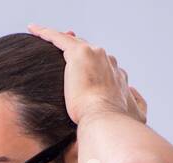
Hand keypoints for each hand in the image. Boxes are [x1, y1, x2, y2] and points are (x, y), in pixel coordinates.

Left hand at [27, 24, 146, 124]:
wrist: (106, 121)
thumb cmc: (118, 123)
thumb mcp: (137, 114)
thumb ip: (138, 102)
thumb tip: (134, 93)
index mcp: (118, 74)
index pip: (102, 65)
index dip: (90, 64)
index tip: (80, 68)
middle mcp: (108, 60)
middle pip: (87, 50)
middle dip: (75, 49)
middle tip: (60, 47)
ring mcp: (94, 55)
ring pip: (72, 42)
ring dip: (58, 38)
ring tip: (42, 35)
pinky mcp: (78, 54)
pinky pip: (58, 38)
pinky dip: (45, 33)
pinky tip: (33, 29)